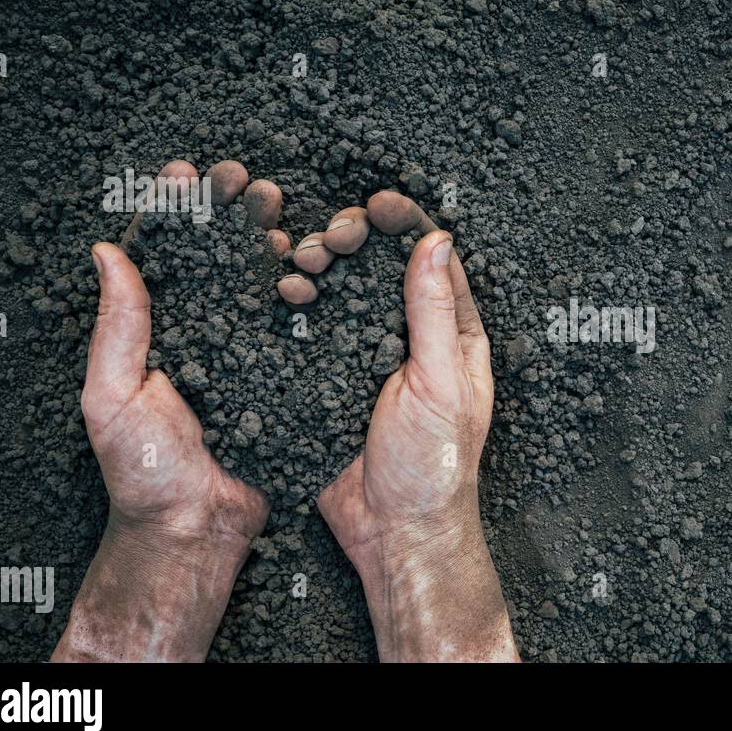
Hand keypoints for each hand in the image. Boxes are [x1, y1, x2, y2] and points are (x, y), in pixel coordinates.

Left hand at [54, 160, 272, 661]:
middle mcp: (204, 337)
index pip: (164, 257)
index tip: (192, 174)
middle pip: (219, 259)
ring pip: (260, 283)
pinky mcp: (283, 377)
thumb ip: (118, 328)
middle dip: (234, 213)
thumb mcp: (114, 396)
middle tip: (251, 183)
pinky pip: (295, 327)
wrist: (200, 526)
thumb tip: (108, 256)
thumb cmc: (147, 473)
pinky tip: (311, 266)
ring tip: (283, 212)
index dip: (178, 212)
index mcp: (158, 335)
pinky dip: (304, 291)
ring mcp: (246, 355)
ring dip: (271, 241)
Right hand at [316, 195, 516, 661]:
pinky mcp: (328, 376)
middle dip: (353, 240)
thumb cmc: (434, 464)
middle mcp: (408, 337)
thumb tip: (438, 243)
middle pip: (379, 267)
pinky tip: (279, 287)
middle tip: (330, 236)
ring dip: (319, 266)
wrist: (392, 529)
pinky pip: (311, 327)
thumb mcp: (440, 383)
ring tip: (300, 259)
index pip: (431, 261)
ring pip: (341, 291)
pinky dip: (295, 302)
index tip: (377, 201)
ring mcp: (365, 355)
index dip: (406, 224)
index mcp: (451, 335)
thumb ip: (434, 314)